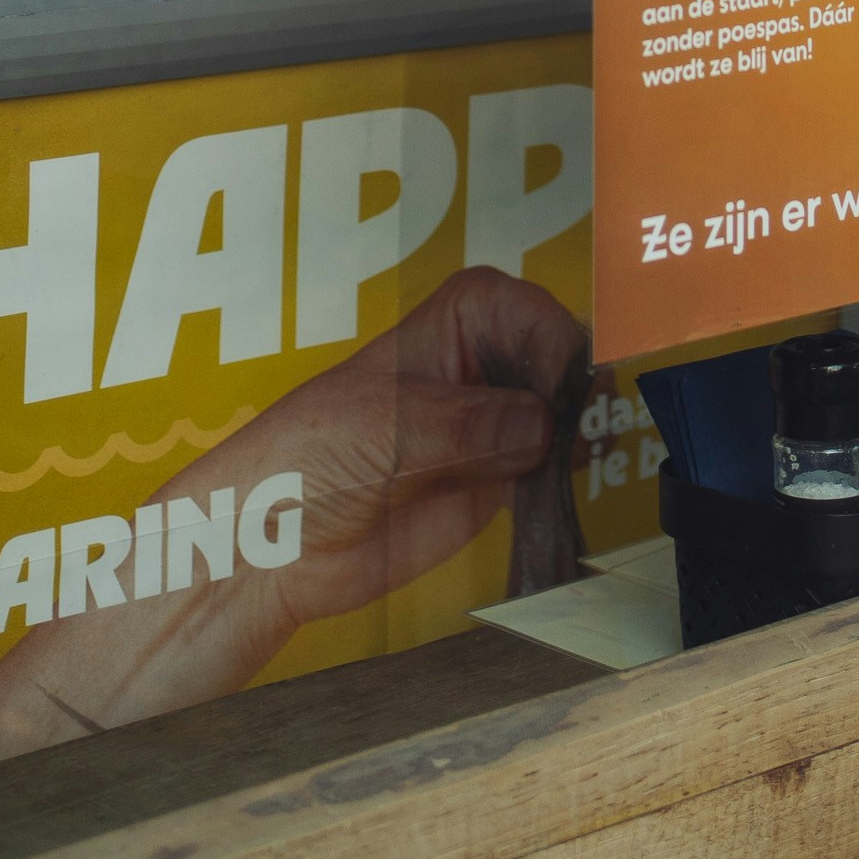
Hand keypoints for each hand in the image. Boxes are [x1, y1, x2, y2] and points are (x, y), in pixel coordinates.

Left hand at [250, 267, 588, 639]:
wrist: (272, 550)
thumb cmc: (307, 460)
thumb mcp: (383, 431)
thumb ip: (464, 427)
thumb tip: (541, 428)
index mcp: (446, 330)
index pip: (514, 308)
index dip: (544, 333)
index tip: (556, 378)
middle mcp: (477, 373)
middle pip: (549, 359)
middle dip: (573, 386)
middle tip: (586, 426)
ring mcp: (490, 433)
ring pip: (559, 418)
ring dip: (580, 436)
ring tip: (586, 463)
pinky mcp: (495, 488)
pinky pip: (548, 475)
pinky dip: (568, 481)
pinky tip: (573, 492)